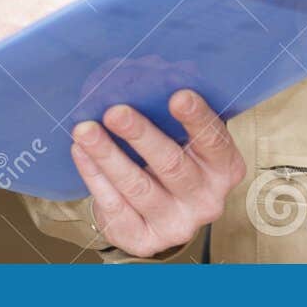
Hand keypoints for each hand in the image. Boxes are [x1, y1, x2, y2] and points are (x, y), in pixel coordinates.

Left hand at [70, 89, 246, 257]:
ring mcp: (177, 224)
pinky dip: (95, 177)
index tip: (178, 96)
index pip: (214, 142)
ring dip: (108, 155)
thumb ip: (176, 109)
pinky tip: (81, 153)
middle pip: (172, 165)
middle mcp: (206, 200)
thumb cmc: (175, 156)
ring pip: (138, 186)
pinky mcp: (145, 240)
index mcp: (225, 168)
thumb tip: (152, 67)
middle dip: (141, 136)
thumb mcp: (186, 135)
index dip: (197, 119)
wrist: (162, 211)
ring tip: (85, 130)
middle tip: (115, 112)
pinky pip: (115, 207)